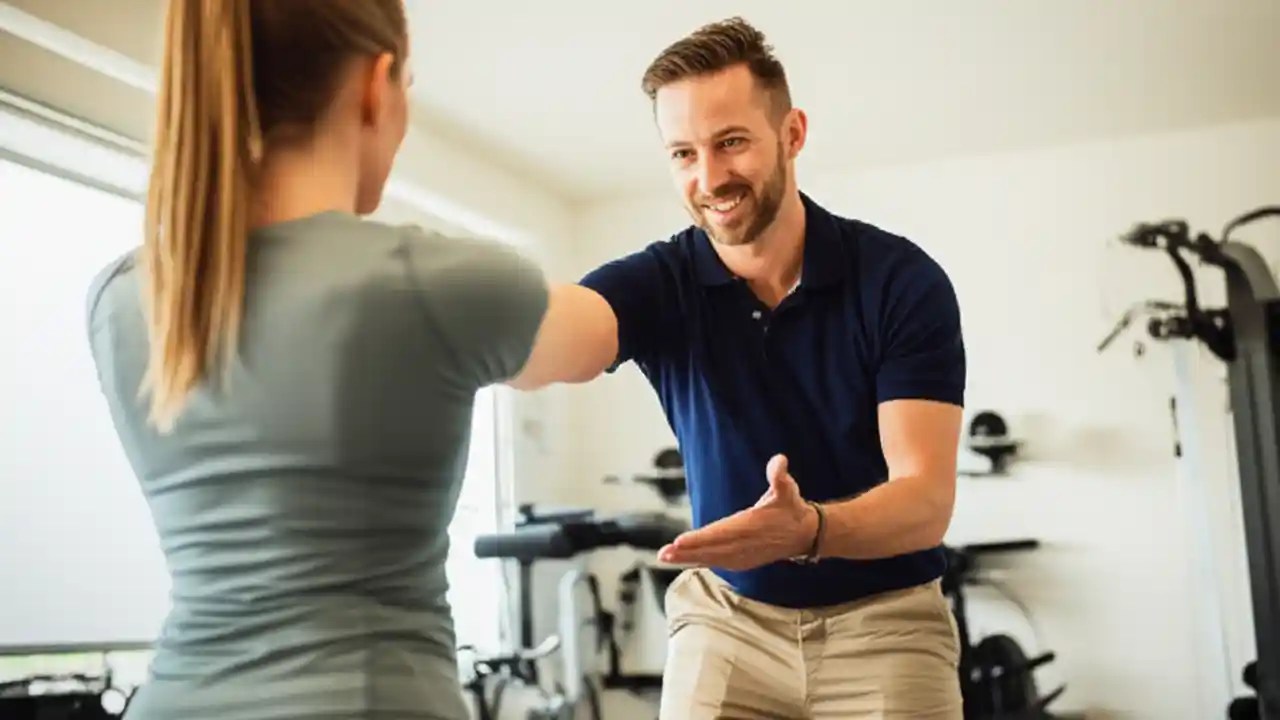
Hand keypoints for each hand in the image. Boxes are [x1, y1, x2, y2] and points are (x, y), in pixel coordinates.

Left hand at [657, 454, 816, 570]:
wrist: (804, 534)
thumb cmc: (791, 508)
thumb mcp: (787, 488)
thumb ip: (780, 476)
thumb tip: (779, 461)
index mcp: (750, 526)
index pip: (720, 533)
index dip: (700, 538)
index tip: (680, 540)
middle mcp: (744, 544)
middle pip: (711, 550)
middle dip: (686, 552)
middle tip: (663, 554)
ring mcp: (743, 556)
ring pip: (711, 558)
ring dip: (688, 559)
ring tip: (665, 557)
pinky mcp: (742, 561)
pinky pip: (717, 563)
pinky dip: (701, 562)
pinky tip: (684, 561)